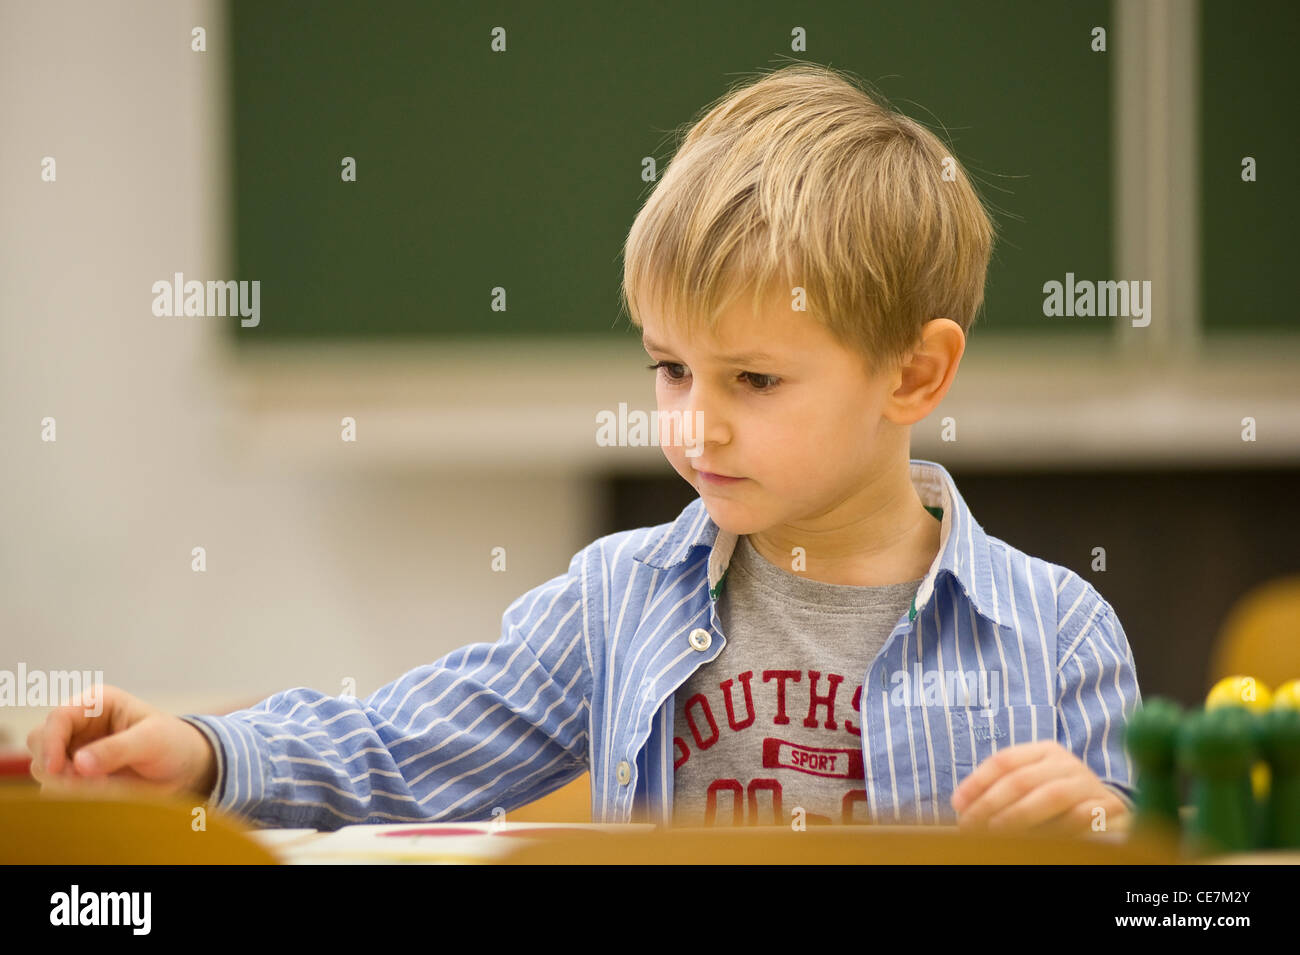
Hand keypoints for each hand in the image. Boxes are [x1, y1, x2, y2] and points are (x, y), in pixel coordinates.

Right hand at [26, 684, 217, 799]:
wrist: (184, 767)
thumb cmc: (172, 743)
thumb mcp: (152, 741)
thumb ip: (117, 749)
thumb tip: (79, 764)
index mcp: (96, 703)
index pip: (58, 717)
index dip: (51, 742)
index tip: (57, 770)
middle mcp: (79, 724)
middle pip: (39, 740)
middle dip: (53, 763)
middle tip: (84, 782)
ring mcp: (74, 748)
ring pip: (43, 765)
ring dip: (63, 781)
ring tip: (103, 785)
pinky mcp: (76, 772)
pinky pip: (56, 785)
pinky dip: (70, 793)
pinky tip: (101, 791)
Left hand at [950, 740, 1129, 835]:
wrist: (1107, 807)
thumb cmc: (1057, 798)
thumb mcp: (1030, 786)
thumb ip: (1001, 789)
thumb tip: (962, 806)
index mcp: (1043, 750)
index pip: (1004, 760)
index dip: (977, 782)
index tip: (958, 804)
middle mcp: (1066, 762)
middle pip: (1021, 779)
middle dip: (990, 804)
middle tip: (971, 825)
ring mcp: (1087, 782)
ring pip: (1049, 796)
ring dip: (1017, 816)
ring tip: (995, 831)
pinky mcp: (1108, 806)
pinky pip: (1079, 817)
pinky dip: (1056, 829)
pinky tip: (1039, 839)